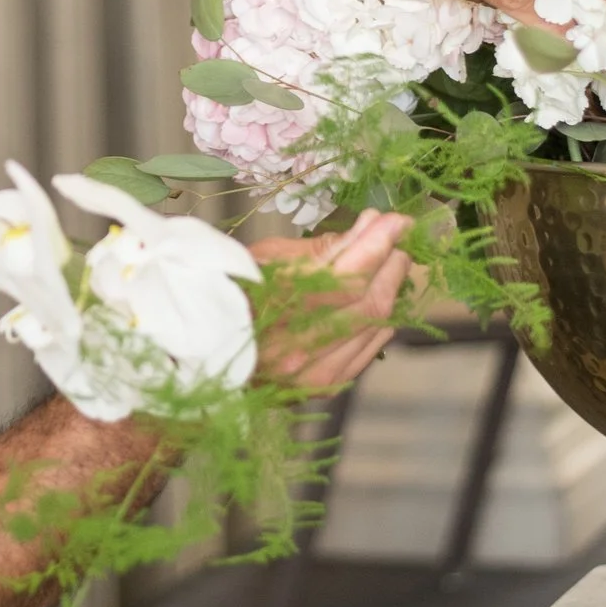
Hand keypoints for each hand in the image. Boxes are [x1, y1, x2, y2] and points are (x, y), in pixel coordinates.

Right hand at [248, 212, 410, 391]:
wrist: (207, 346)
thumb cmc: (232, 292)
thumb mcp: (268, 257)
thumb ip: (323, 247)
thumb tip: (370, 227)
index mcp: (277, 307)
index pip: (349, 275)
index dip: (380, 244)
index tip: (398, 221)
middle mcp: (299, 346)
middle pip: (370, 302)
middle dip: (392, 265)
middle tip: (397, 240)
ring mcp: (313, 371)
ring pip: (377, 325)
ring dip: (391, 290)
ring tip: (388, 265)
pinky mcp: (324, 385)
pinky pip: (370, 348)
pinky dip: (381, 319)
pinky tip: (377, 300)